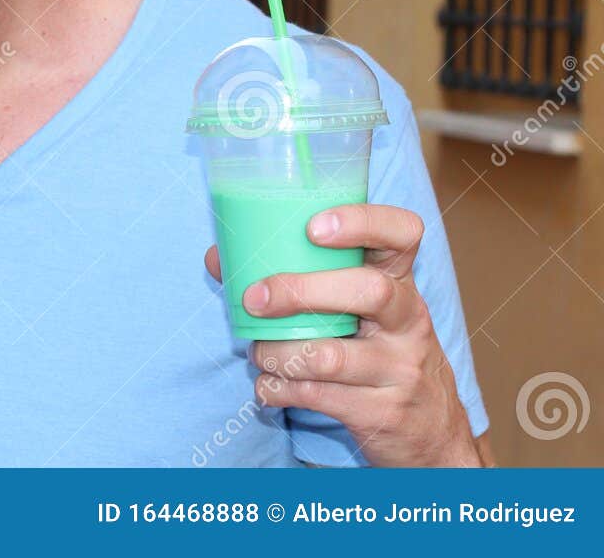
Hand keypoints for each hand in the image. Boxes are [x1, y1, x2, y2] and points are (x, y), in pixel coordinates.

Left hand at [204, 204, 480, 466]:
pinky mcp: (383, 412)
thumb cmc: (374, 348)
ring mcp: (401, 368)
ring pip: (332, 355)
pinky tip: (267, 386)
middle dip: (300, 291)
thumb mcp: (354, 308)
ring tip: (258, 353)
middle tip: (254, 300)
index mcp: (400, 281)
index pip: (403, 233)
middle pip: (368, 290)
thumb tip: (219, 258)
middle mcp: (409, 320)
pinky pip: (318, 396)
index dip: (362, 221)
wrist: (431, 429)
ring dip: (278, 353)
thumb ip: (298, 276)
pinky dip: (279, 389)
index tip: (313, 227)